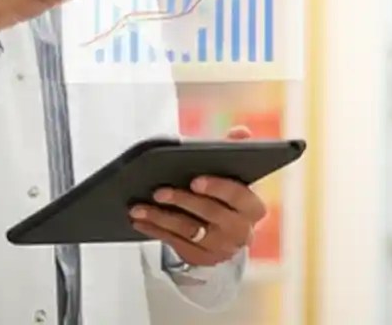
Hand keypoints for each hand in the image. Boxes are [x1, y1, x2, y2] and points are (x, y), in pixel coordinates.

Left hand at [129, 126, 266, 266]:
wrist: (226, 234)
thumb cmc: (226, 196)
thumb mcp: (233, 175)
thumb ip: (235, 150)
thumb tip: (240, 132)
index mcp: (253, 207)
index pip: (238, 195)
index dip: (217, 187)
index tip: (194, 180)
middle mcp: (241, 231)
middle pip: (210, 213)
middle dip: (182, 201)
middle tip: (158, 191)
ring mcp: (221, 248)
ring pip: (188, 231)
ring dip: (160, 218)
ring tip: (138, 206)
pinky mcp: (201, 258)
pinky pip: (175, 244)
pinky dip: (154, 231)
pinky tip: (139, 220)